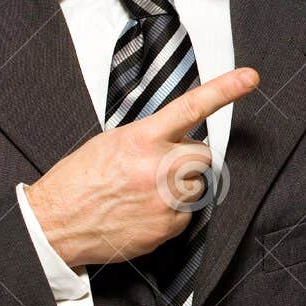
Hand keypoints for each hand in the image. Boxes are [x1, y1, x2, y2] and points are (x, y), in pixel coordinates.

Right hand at [26, 67, 259, 268]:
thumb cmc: (79, 180)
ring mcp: (165, 200)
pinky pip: (188, 214)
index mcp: (141, 139)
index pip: (191, 107)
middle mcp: (158, 168)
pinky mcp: (167, 228)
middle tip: (161, 165)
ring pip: (198, 185)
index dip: (224, 90)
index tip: (250, 78)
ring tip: (147, 191)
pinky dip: (173, 212)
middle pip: (203, 154)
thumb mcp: (111, 142)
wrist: (55, 223)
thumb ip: (149, 137)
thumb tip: (177, 138)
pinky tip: (145, 210)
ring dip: (181, 185)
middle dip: (189, 158)